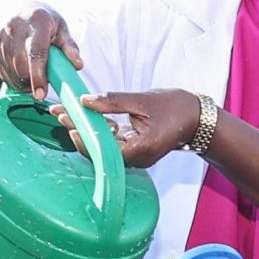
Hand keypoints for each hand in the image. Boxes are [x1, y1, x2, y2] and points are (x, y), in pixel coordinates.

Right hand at [0, 3, 81, 99]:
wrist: (21, 10)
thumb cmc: (46, 23)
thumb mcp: (61, 29)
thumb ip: (69, 47)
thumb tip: (78, 65)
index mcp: (37, 20)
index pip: (36, 52)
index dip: (38, 75)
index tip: (41, 94)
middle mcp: (15, 25)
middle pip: (20, 64)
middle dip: (31, 81)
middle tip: (41, 86)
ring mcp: (1, 33)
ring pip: (10, 69)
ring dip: (22, 81)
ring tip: (33, 77)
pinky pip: (1, 69)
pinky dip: (12, 78)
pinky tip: (21, 73)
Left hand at [60, 88, 199, 168]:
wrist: (199, 119)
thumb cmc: (176, 108)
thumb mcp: (142, 101)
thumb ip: (112, 102)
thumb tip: (85, 100)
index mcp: (139, 150)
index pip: (102, 149)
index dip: (81, 136)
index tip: (66, 120)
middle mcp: (136, 158)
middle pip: (99, 149)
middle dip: (78, 130)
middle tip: (59, 112)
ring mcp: (136, 155)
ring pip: (104, 145)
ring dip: (87, 128)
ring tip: (69, 111)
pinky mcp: (136, 148)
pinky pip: (113, 142)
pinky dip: (101, 130)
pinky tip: (92, 116)